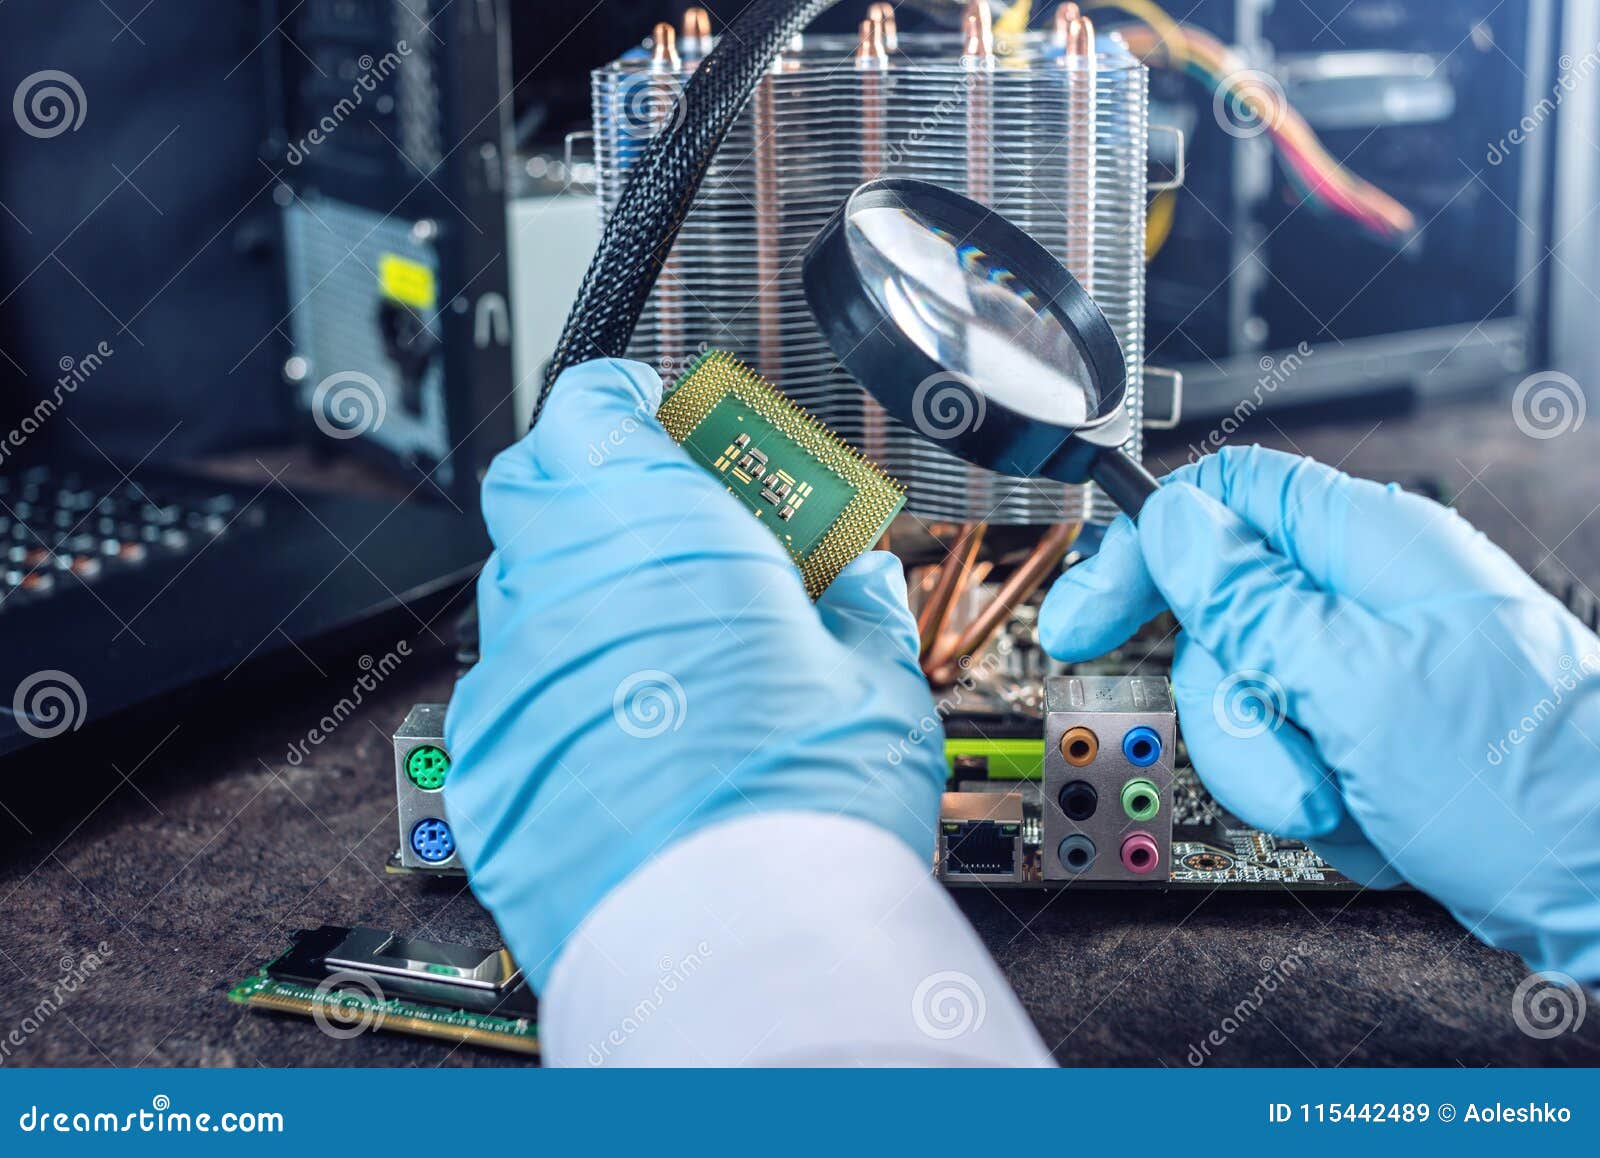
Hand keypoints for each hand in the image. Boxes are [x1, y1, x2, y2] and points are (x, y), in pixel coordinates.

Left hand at [443, 359, 945, 987]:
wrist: (731, 945)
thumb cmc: (804, 800)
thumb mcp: (874, 676)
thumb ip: (859, 608)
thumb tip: (859, 582)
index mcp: (654, 525)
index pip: (595, 402)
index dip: (630, 399)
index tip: (667, 416)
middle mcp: (560, 584)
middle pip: (539, 482)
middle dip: (595, 481)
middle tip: (675, 523)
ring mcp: (511, 674)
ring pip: (523, 589)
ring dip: (582, 588)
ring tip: (666, 643)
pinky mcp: (488, 759)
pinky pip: (513, 690)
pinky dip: (561, 687)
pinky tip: (628, 731)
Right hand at [1040, 445, 1599, 981]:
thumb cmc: (1533, 782)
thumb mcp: (1357, 683)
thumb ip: (1249, 600)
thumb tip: (1174, 526)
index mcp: (1366, 547)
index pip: (1219, 503)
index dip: (1142, 555)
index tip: (1086, 621)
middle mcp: (1366, 599)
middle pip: (1220, 624)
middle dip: (1235, 711)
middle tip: (1293, 758)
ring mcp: (1372, 671)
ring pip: (1249, 703)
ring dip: (1279, 770)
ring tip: (1351, 802)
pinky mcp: (1378, 737)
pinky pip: (1293, 757)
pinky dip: (1323, 804)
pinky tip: (1383, 821)